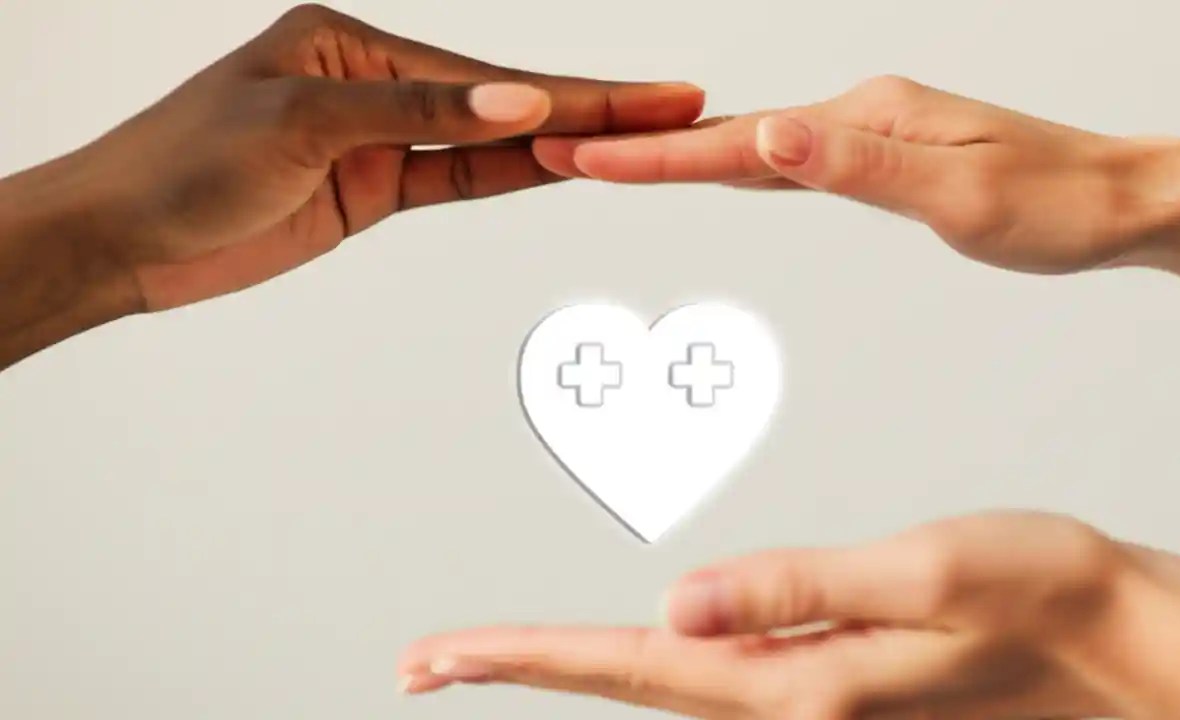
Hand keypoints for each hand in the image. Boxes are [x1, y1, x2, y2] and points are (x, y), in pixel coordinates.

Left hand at [0, 4, 702, 367]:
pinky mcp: (368, 190)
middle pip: (501, 103)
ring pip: (487, 144)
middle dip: (590, 110)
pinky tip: (560, 170)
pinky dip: (506, 178)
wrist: (120, 237)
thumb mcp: (299, 123)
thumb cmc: (180, 163)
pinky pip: (452, 180)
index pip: (486, 73)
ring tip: (640, 137)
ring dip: (561, 146)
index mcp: (349, 41)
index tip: (649, 92)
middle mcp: (371, 82)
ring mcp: (375, 139)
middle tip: (673, 107)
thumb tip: (516, 105)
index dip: (574, 91)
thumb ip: (417, 113)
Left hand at [397, 511, 1179, 718]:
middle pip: (622, 685)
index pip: (631, 667)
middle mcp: (788, 702)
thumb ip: (796, 592)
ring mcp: (804, 698)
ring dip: (568, 664)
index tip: (437, 656)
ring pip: (655, 684)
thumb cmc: (1035, 592)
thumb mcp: (923, 574)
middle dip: (518, 669)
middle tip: (422, 661)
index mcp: (796, 681)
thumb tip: (676, 606)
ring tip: (487, 652)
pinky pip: (707, 675)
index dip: (526, 658)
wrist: (1112, 633)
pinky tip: (620, 647)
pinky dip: (638, 661)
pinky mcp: (824, 678)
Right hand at [532, 75, 1179, 293]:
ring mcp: (865, 132)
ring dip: (678, 154)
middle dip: (638, 148)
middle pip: (726, 134)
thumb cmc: (1052, 203)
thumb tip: (766, 138)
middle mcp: (855, 116)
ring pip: (750, 144)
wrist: (1120, 201)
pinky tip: (721, 168)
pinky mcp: (879, 154)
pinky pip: (786, 159)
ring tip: (611, 160)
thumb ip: (855, 168)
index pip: (734, 142)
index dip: (648, 157)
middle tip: (559, 149)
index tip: (573, 154)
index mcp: (862, 120)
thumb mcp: (957, 193)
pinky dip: (733, 163)